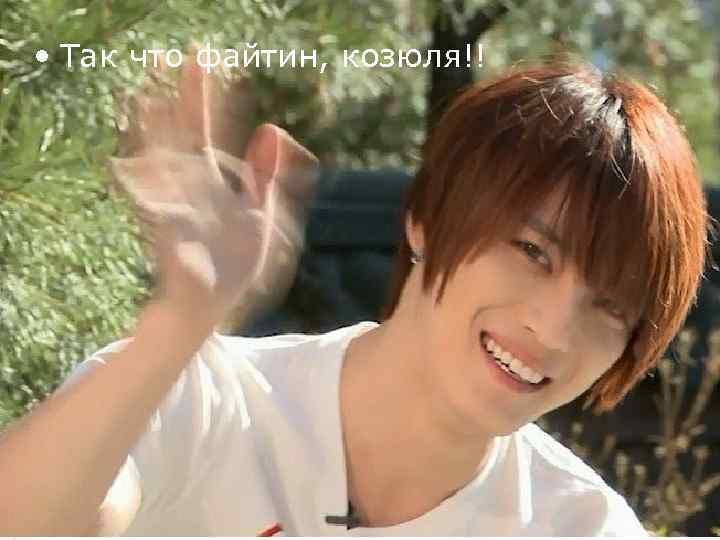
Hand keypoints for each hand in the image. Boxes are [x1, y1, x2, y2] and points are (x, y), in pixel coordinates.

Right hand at [108, 55, 317, 327]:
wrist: (213, 309)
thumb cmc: (235, 264)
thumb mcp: (261, 215)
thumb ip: (267, 177)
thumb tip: (272, 129)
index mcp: (214, 183)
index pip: (212, 131)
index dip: (212, 99)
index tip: (213, 63)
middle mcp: (192, 189)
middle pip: (188, 136)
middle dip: (188, 100)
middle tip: (185, 58)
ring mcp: (178, 209)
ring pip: (164, 163)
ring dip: (156, 132)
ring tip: (147, 97)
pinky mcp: (167, 236)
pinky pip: (151, 206)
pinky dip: (139, 186)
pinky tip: (125, 162)